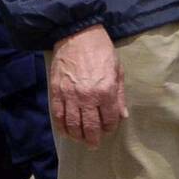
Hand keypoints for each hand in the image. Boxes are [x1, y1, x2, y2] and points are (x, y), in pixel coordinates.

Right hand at [48, 24, 126, 146]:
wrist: (76, 34)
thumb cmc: (100, 50)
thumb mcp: (117, 70)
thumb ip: (119, 95)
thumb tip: (122, 115)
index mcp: (106, 91)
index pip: (109, 120)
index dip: (110, 127)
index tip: (109, 128)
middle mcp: (87, 97)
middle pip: (90, 127)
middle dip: (93, 139)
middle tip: (94, 144)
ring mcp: (70, 96)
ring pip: (73, 125)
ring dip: (77, 136)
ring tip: (81, 139)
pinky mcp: (56, 92)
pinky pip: (58, 116)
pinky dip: (62, 127)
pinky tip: (66, 131)